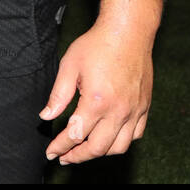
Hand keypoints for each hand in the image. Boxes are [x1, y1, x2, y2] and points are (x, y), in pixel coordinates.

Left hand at [40, 23, 152, 164]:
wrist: (128, 33)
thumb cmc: (96, 46)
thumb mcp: (69, 66)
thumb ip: (58, 96)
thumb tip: (46, 116)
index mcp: (96, 101)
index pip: (75, 135)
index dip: (60, 146)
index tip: (51, 152)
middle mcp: (118, 110)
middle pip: (98, 148)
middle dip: (77, 156)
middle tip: (64, 157)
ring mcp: (134, 111)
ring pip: (119, 147)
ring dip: (100, 153)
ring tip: (84, 151)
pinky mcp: (144, 107)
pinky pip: (135, 135)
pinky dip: (121, 142)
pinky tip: (109, 139)